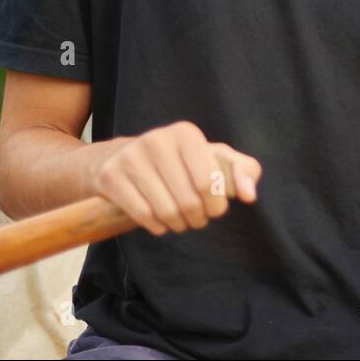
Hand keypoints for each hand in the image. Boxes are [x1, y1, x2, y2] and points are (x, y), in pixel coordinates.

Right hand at [91, 120, 261, 235]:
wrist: (125, 157)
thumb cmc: (183, 162)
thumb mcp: (216, 159)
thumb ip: (243, 171)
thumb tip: (249, 195)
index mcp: (186, 133)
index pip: (208, 182)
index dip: (215, 205)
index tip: (215, 210)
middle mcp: (157, 139)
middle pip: (187, 200)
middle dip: (198, 218)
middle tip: (197, 219)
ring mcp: (130, 157)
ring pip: (165, 211)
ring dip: (178, 225)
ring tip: (181, 221)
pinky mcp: (110, 176)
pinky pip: (141, 215)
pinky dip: (156, 227)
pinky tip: (161, 223)